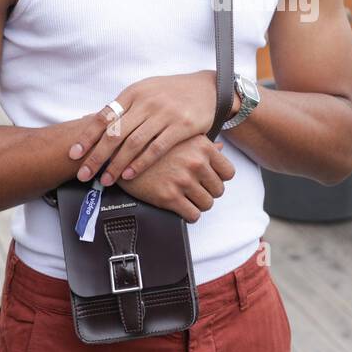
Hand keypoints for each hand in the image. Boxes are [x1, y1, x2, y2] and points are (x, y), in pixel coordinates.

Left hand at [69, 70, 237, 186]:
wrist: (207, 88)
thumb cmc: (172, 93)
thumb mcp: (146, 91)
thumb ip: (126, 107)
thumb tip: (98, 125)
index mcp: (134, 93)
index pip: (104, 116)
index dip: (87, 137)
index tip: (73, 154)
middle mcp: (147, 102)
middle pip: (115, 133)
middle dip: (96, 156)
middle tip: (83, 174)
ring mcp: (164, 114)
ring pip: (133, 143)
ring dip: (116, 164)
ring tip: (104, 180)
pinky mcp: (182, 127)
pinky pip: (156, 148)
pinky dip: (140, 163)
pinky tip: (130, 175)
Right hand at [115, 134, 235, 221]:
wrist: (122, 154)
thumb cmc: (152, 144)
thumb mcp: (180, 136)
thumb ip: (203, 143)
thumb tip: (221, 148)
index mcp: (202, 147)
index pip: (229, 172)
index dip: (220, 178)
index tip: (210, 180)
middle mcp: (195, 163)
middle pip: (218, 190)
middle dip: (208, 192)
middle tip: (196, 190)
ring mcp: (183, 180)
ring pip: (207, 204)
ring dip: (198, 204)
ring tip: (187, 198)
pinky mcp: (169, 197)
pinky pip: (193, 215)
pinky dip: (189, 214)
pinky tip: (181, 207)